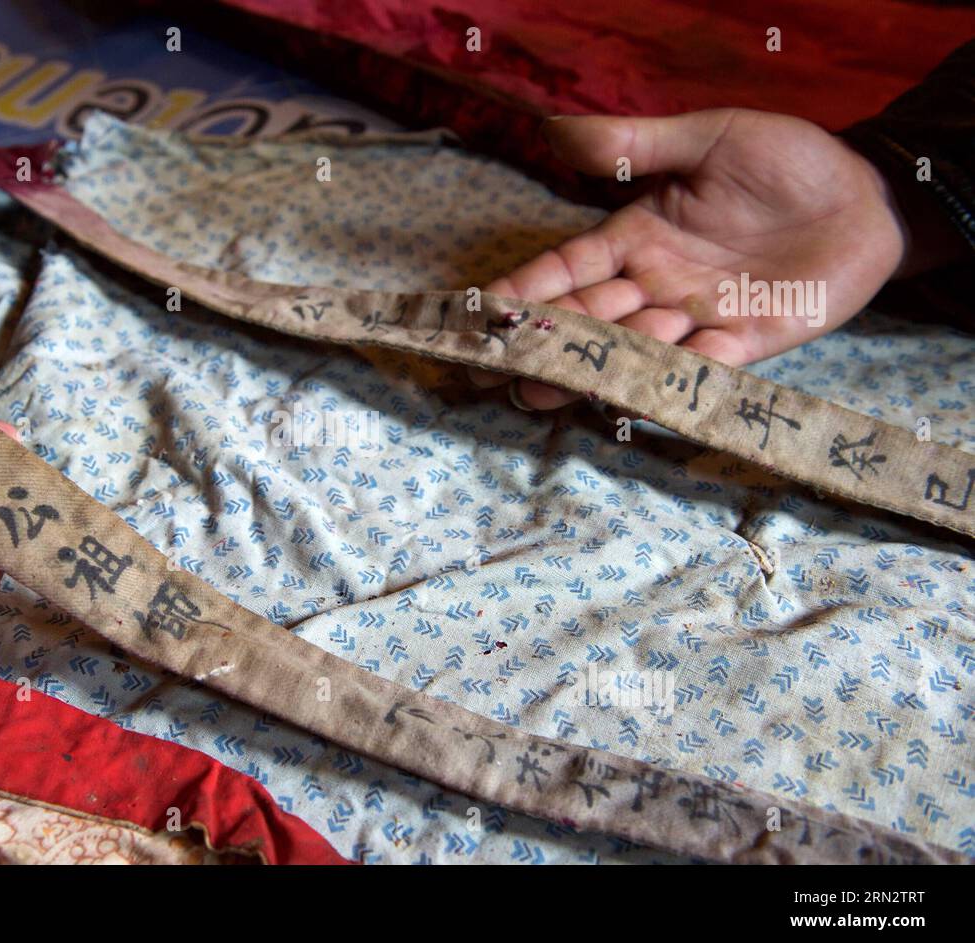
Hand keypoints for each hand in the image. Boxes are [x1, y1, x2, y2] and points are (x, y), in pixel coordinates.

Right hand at [473, 108, 907, 408]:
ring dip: (586, 373)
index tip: (481, 308)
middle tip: (492, 368)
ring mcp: (698, 318)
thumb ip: (638, 142)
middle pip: (589, 318)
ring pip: (631, 350)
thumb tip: (557, 131)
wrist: (869, 197)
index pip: (570, 266)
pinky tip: (626, 402)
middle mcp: (658, 284)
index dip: (527, 286)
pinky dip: (666, 386)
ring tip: (538, 392)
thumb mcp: (710, 137)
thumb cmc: (788, 162)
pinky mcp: (745, 345)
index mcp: (640, 235)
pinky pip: (699, 370)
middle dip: (541, 342)